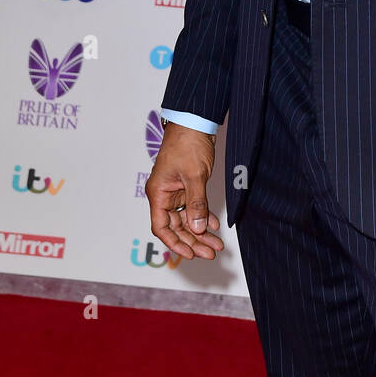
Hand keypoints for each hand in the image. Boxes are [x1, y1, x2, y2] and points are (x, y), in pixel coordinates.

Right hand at [145, 122, 224, 259]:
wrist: (195, 122)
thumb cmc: (188, 144)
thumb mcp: (194, 175)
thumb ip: (196, 203)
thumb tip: (196, 228)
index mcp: (158, 193)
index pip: (161, 227)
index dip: (175, 243)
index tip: (190, 254)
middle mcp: (164, 195)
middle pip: (176, 226)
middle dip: (193, 241)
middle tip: (212, 252)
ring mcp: (176, 191)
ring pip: (186, 218)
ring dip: (200, 231)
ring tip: (217, 244)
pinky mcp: (187, 185)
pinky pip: (193, 207)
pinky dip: (204, 216)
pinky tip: (215, 225)